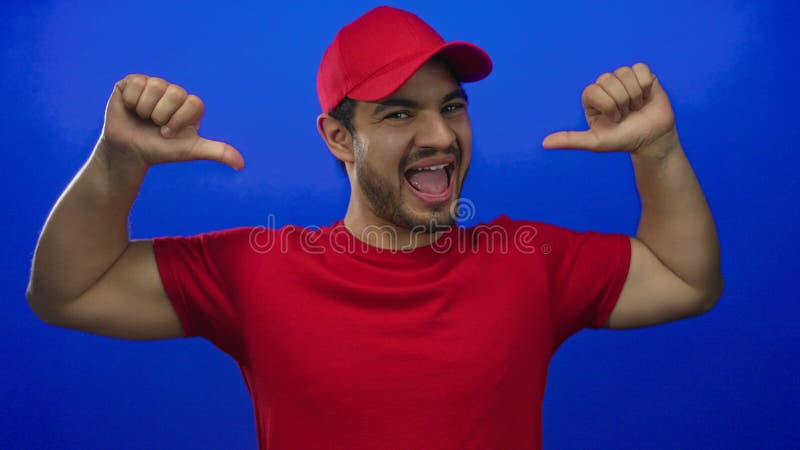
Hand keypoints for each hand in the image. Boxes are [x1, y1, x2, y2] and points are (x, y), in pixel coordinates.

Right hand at [99, 74, 243, 169]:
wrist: (129, 152)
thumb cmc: (161, 150)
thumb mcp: (191, 151)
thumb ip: (218, 152)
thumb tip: (241, 165)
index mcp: (190, 104)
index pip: (193, 102)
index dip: (178, 120)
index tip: (170, 133)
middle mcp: (174, 92)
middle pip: (173, 92)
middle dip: (161, 116)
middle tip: (155, 125)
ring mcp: (153, 85)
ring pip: (154, 87)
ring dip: (145, 109)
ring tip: (143, 118)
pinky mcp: (132, 82)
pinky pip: (135, 84)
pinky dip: (131, 101)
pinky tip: (131, 109)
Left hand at [542, 63, 677, 155]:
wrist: (652, 139)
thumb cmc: (623, 140)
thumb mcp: (595, 142)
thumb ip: (570, 140)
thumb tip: (544, 144)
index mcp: (591, 98)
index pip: (593, 90)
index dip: (608, 105)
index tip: (614, 119)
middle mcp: (605, 85)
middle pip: (609, 79)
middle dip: (622, 102)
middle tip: (626, 114)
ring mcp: (623, 79)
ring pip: (625, 73)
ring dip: (635, 95)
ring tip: (636, 107)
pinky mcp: (642, 75)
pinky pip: (641, 69)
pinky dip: (646, 85)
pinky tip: (646, 97)